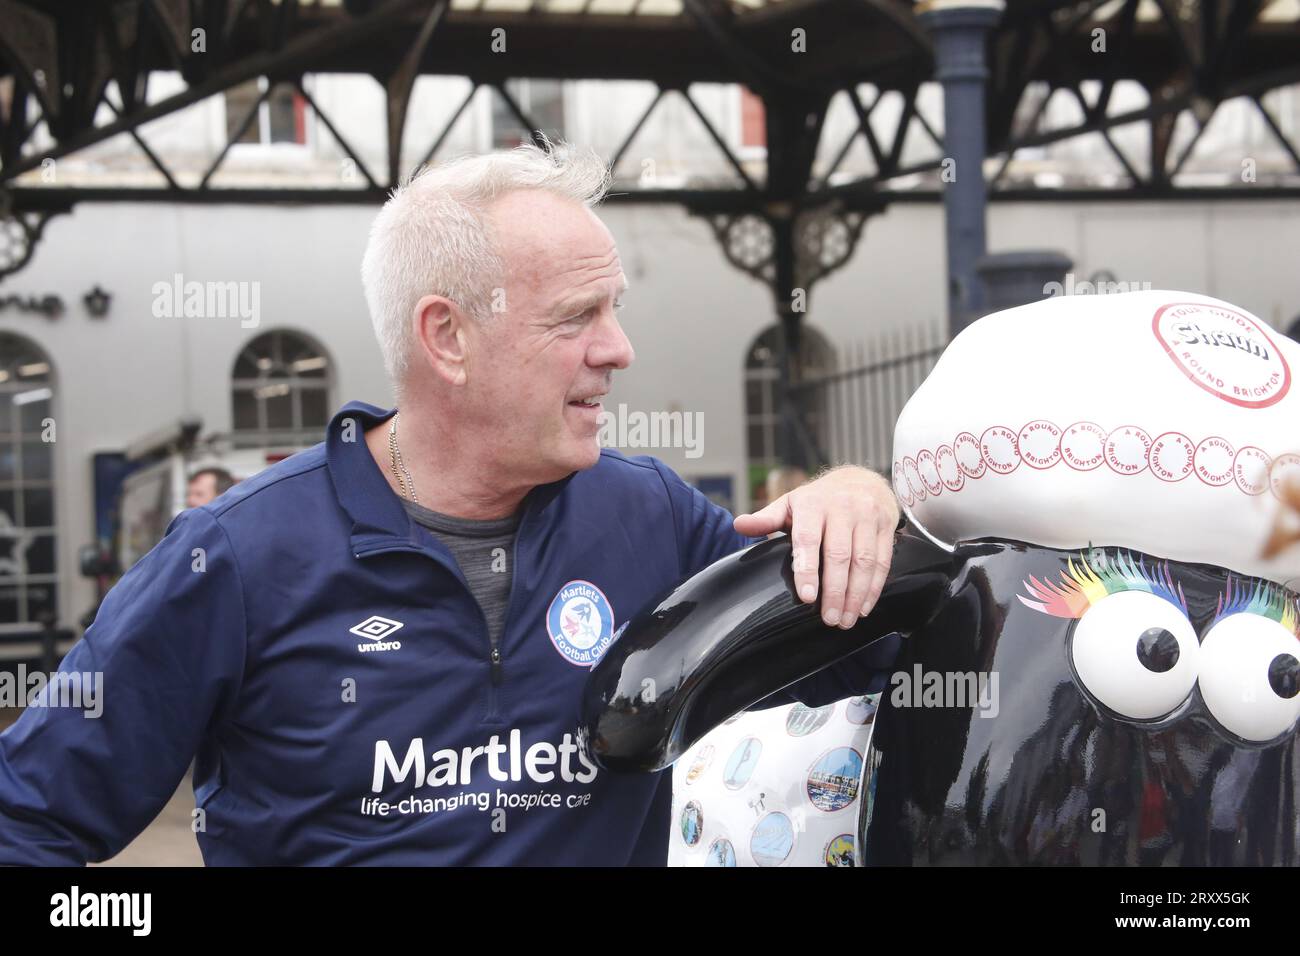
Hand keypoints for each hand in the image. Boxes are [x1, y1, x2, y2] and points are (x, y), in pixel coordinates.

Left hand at [733, 466, 899, 628]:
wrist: (862, 480)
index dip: (807, 569)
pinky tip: (863, 607)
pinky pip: (883, 561)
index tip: (806, 597)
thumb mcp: (790, 503)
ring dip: (856, 595)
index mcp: (812, 503)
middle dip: (834, 591)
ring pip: (864, 561)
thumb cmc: (818, 499)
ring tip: (845, 620)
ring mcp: (867, 516)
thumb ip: (766, 518)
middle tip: (829, 619)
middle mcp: (842, 508)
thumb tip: (739, 525)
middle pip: (839, 555)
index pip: (808, 539)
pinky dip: (874, 587)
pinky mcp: (886, 526)